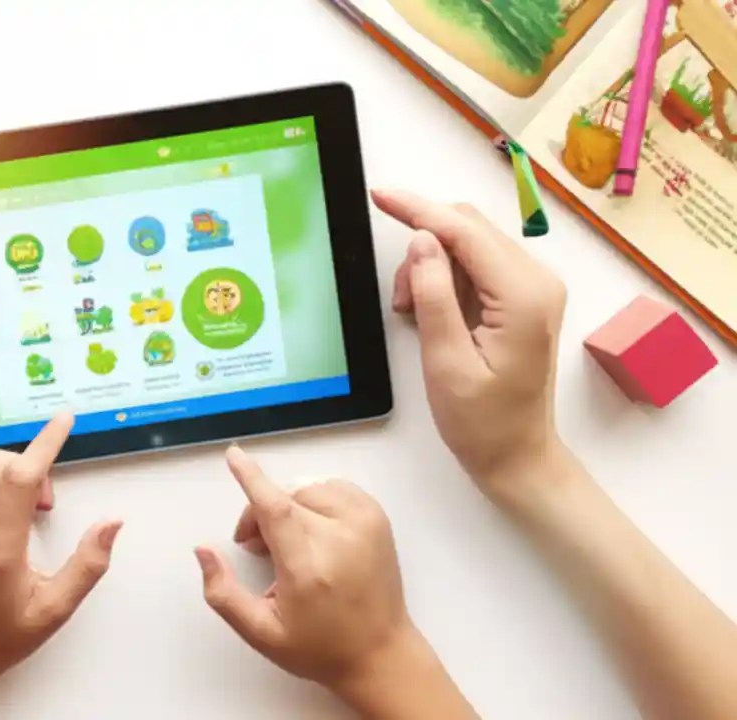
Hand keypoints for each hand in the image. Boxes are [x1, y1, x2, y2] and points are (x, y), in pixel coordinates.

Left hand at [0, 414, 121, 690]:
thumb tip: (111, 523)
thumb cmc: (1, 636)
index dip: (46, 442)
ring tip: (22, 512)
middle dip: (30, 467)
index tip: (64, 420)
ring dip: (7, 474)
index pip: (21, 476)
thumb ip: (88, 564)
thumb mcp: (55, 609)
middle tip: (44, 506)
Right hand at [196, 447, 415, 689]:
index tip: (233, 456)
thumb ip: (224, 593)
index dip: (251, 479)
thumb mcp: (261, 632)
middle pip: (284, 498)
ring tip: (285, 538)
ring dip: (286, 504)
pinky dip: (314, 498)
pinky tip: (310, 526)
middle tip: (255, 546)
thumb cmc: (319, 647)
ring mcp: (364, 523)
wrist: (382, 654)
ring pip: (307, 488)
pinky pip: (333, 488)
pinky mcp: (377, 518)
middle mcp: (340, 538)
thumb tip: (203, 550)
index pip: (275, 508)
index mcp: (308, 568)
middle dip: (259, 513)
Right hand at [372, 190, 566, 494]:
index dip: (418, 210)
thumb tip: (421, 241)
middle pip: (468, 229)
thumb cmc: (482, 422)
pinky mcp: (522, 298)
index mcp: (522, 296)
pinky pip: (475, 266)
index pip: (464, 232)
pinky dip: (445, 279)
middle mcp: (536, 281)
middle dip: (423, 248)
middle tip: (401, 300)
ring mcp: (532, 288)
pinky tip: (432, 313)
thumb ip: (434, 296)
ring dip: (431, 268)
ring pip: (467, 245)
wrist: (517, 455)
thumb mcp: (446, 362)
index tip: (380, 196)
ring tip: (415, 315)